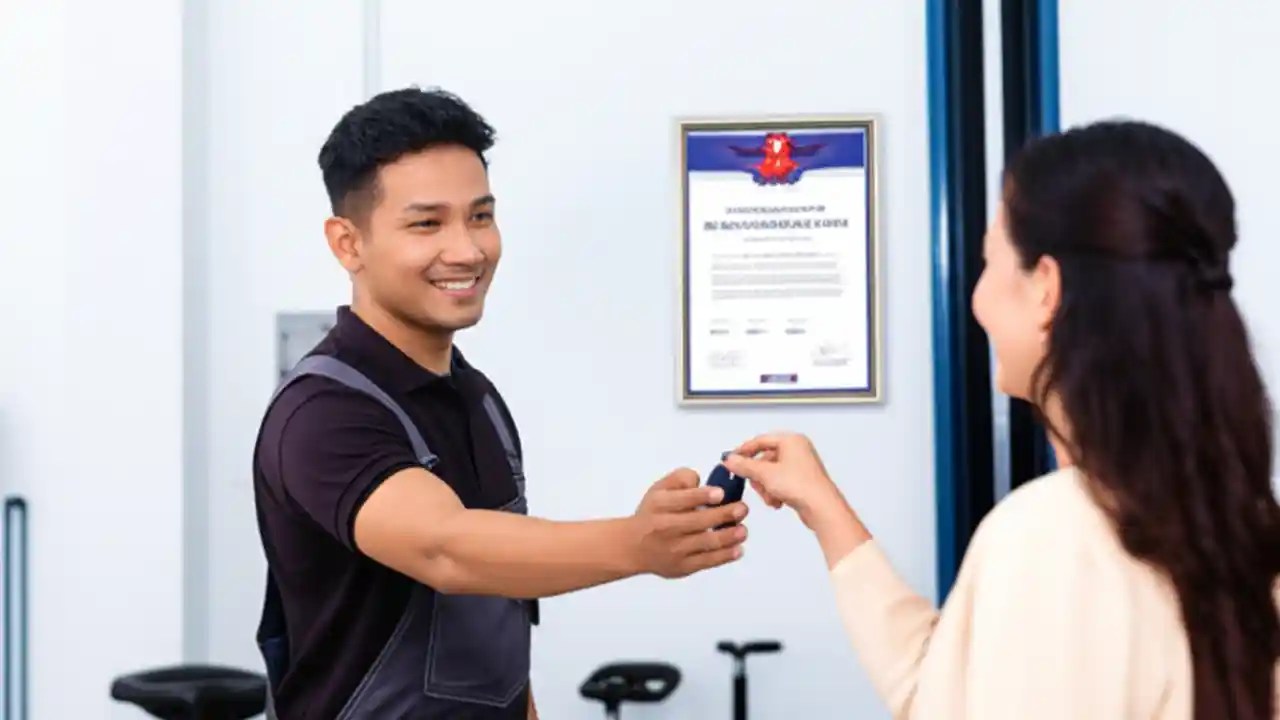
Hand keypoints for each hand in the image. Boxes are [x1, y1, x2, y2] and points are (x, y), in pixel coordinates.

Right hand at [630, 467, 748, 577]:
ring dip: (728, 536)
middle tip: (742, 509)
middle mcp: (666, 527)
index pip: (683, 499)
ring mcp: (675, 549)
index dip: (702, 496)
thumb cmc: (652, 514)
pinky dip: (725, 556)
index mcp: (660, 504)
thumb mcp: (659, 489)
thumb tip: (701, 481)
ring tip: (742, 530)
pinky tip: (737, 548)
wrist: (632, 547)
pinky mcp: (682, 567)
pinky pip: (707, 561)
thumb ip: (681, 479)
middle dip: (723, 515)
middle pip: (698, 521)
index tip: (720, 493)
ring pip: (706, 543)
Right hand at [722, 433, 840, 526]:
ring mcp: (801, 466)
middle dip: (758, 475)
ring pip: (771, 473)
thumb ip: (745, 466)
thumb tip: (730, 460)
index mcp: (791, 440)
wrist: (821, 508)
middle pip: (765, 459)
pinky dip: (775, 492)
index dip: (744, 451)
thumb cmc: (800, 486)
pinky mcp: (802, 481)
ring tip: (769, 497)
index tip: (732, 461)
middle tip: (754, 484)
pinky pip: (780, 482)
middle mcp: (797, 450)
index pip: (760, 440)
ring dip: (765, 487)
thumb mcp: (765, 474)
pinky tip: (777, 502)